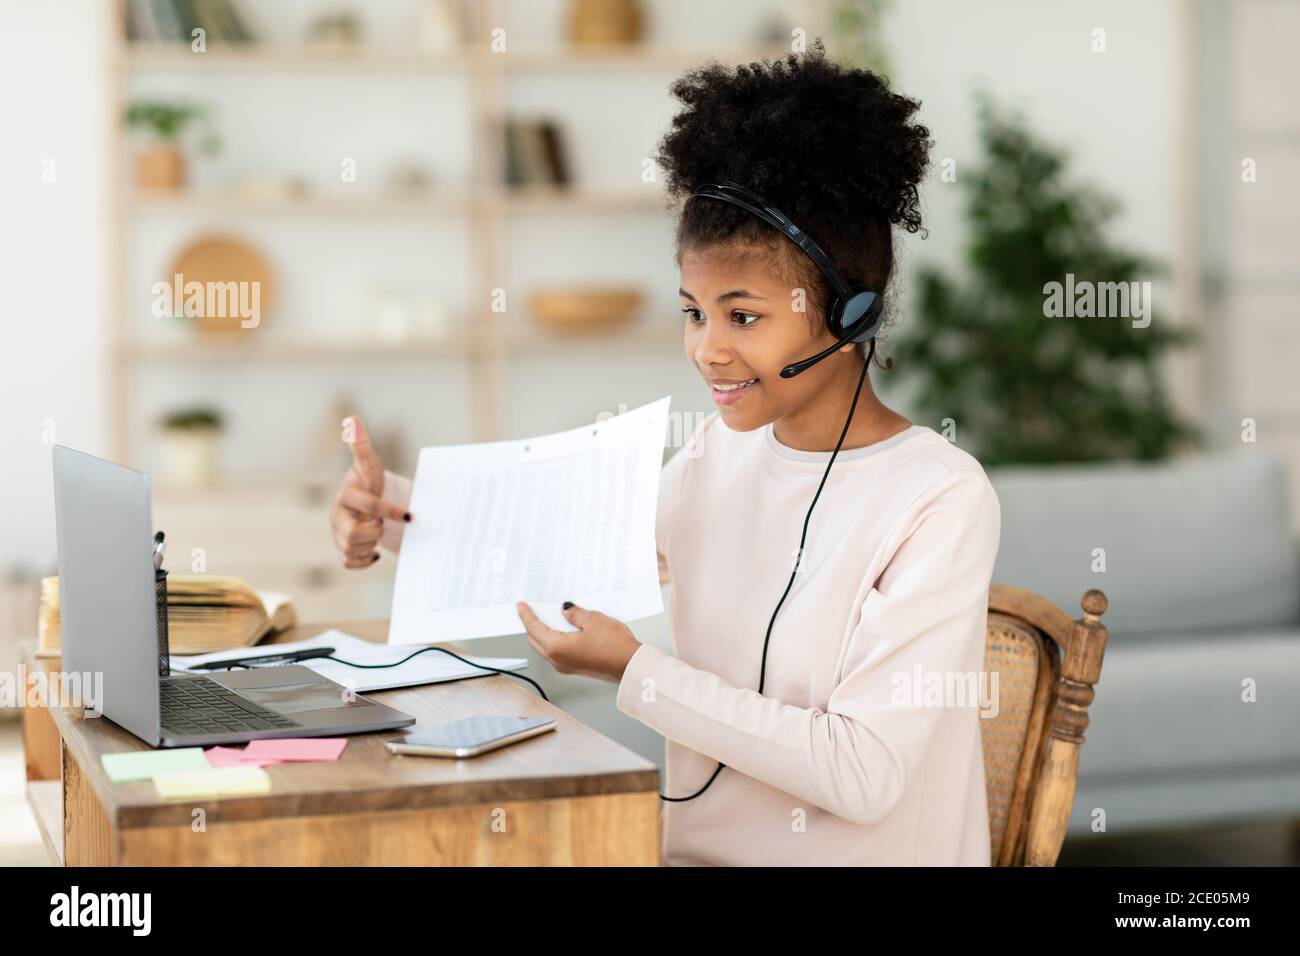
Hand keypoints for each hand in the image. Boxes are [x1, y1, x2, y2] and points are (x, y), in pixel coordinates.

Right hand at [330, 415, 408, 568]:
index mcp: (346, 495)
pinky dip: (363, 561)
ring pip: (351, 548)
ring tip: (376, 531)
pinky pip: (347, 562)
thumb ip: (362, 445)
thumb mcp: (369, 464)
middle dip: (374, 530)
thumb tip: (352, 419)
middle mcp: (337, 514)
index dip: (387, 511)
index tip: (409, 516)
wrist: (362, 499)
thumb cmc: (368, 481)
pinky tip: (374, 553)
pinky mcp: (340, 547)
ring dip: (370, 544)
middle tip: (382, 523)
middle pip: (354, 533)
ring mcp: (336, 532)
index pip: (366, 506)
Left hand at [516, 601, 640, 683]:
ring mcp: (566, 666)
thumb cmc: (614, 647)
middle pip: (536, 640)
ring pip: (546, 647)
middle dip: (533, 625)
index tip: (521, 606)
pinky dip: (555, 640)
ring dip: (544, 633)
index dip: (527, 615)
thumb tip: (566, 610)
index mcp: (556, 648)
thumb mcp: (592, 620)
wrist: (630, 666)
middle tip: (532, 610)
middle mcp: (557, 660)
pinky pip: (558, 652)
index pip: (534, 628)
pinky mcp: (576, 668)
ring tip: (549, 617)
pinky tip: (565, 629)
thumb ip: (574, 614)